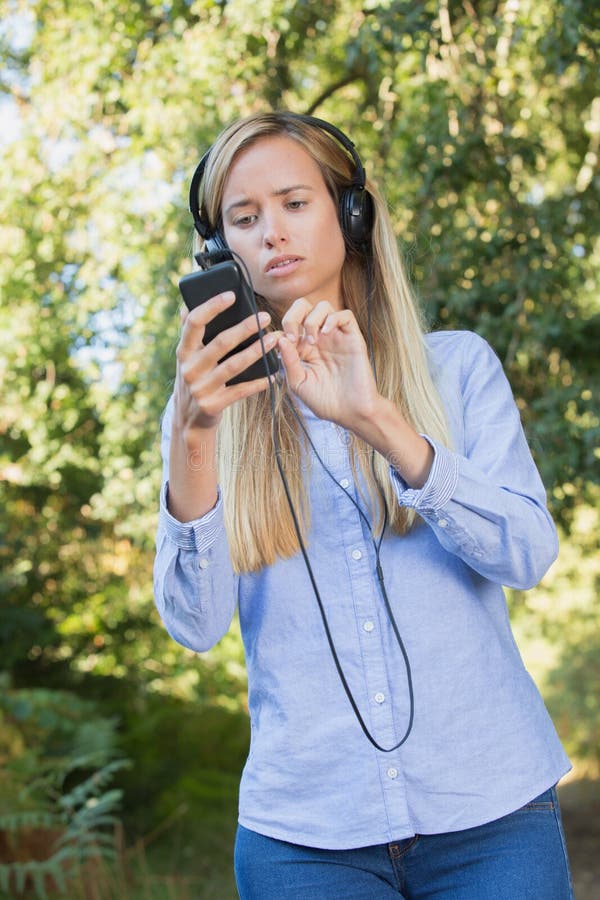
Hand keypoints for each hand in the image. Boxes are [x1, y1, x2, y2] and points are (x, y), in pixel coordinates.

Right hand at [174, 290, 279, 433]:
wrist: (188, 420)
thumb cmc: (194, 379)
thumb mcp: (186, 358)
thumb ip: (189, 334)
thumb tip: (187, 302)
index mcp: (183, 351)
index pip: (194, 322)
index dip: (212, 306)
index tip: (231, 295)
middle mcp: (190, 368)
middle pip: (221, 342)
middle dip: (245, 328)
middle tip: (265, 317)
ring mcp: (201, 388)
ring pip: (234, 366)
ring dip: (257, 351)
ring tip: (275, 339)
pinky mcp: (213, 404)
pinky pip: (241, 390)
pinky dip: (258, 383)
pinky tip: (273, 374)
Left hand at [278, 298, 380, 429]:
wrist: (351, 413)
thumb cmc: (325, 401)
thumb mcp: (299, 383)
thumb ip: (289, 362)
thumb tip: (279, 339)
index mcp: (303, 348)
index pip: (289, 325)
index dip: (282, 330)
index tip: (280, 345)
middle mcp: (319, 338)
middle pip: (303, 307)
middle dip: (292, 315)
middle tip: (293, 335)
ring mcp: (336, 336)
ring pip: (323, 306)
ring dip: (312, 319)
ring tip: (313, 342)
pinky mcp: (353, 337)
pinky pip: (345, 315)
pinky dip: (333, 319)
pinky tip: (326, 334)